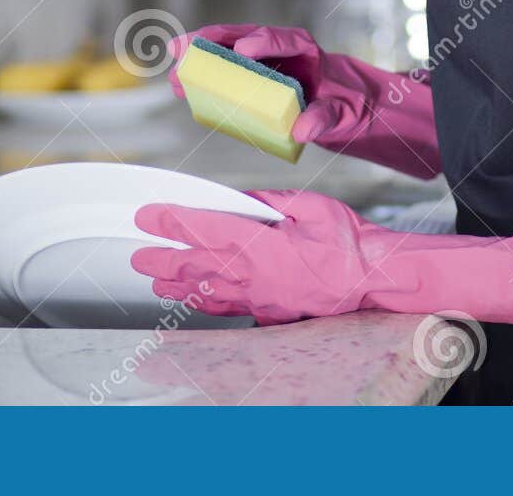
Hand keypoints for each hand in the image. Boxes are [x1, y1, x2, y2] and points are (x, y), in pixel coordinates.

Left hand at [130, 188, 512, 326]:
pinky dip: (208, 303)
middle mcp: (251, 274)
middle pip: (195, 266)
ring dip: (178, 286)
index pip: (202, 228)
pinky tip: (197, 301)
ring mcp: (259, 297)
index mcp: (258, 243)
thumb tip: (245, 201)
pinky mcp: (272, 311)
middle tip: (137, 256)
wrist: (374, 282)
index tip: (147, 216)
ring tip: (156, 283)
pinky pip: (231, 308)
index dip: (170, 222)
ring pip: (208, 291)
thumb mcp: (310, 207)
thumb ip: (272, 204)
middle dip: (162, 260)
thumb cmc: (350, 243)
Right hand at [165, 25, 442, 178]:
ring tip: (174, 64)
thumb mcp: (344, 113)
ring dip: (199, 55)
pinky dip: (203, 74)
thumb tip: (303, 127)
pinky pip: (224, 70)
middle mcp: (279, 48)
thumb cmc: (348, 104)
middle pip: (242, 34)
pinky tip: (182, 84)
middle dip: (212, 39)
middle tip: (185, 46)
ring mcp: (262, 60)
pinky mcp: (251, 75)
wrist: (346, 105)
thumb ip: (326, 118)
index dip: (262, 42)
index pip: (284, 39)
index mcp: (305, 49)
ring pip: (227, 49)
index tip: (243, 50)